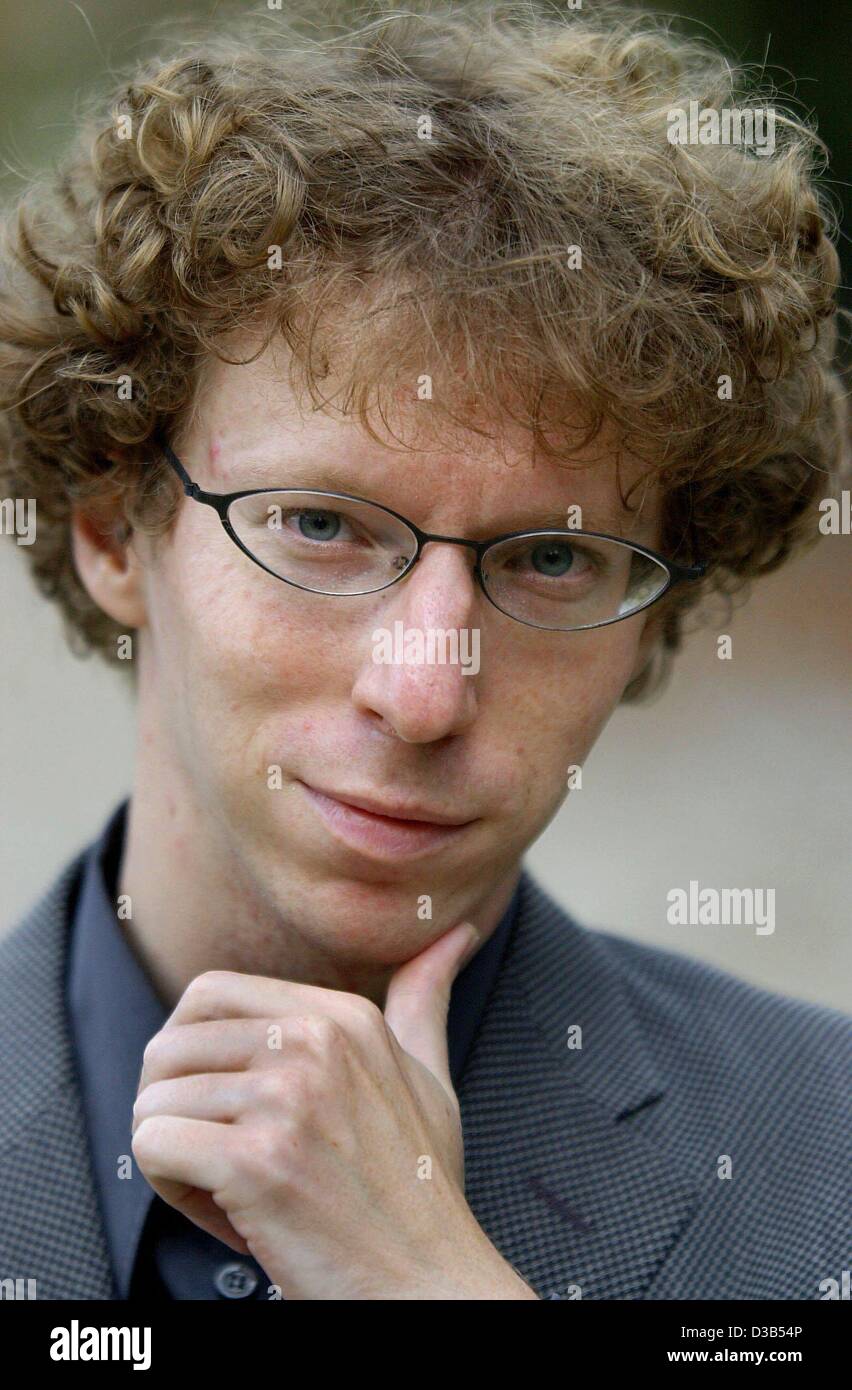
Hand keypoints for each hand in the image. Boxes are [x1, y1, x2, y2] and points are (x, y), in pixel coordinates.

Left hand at [131, 921, 536, 1298]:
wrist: (431, 1286)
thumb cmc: (423, 1192)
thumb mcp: (430, 1079)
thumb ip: (425, 1000)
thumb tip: (454, 934)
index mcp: (344, 1015)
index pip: (208, 995)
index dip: (198, 1056)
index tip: (235, 1108)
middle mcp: (314, 1042)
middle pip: (168, 1045)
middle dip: (176, 1108)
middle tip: (224, 1156)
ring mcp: (287, 1099)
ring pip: (153, 1101)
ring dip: (177, 1159)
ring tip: (236, 1193)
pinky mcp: (256, 1162)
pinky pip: (152, 1146)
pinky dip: (171, 1191)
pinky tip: (228, 1214)